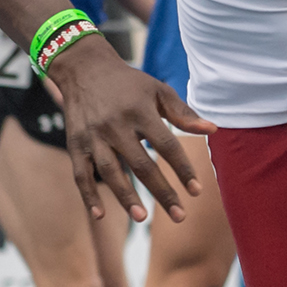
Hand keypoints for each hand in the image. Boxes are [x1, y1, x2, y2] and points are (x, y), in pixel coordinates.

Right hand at [47, 34, 216, 223]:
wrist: (84, 68)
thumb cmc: (129, 83)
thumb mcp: (158, 90)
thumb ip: (184, 113)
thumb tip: (212, 130)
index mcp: (140, 111)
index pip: (166, 145)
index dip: (183, 169)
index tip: (197, 190)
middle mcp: (116, 125)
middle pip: (141, 164)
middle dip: (161, 192)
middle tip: (180, 216)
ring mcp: (93, 136)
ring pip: (110, 172)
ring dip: (126, 197)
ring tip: (142, 218)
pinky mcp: (75, 144)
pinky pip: (80, 174)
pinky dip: (88, 195)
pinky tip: (99, 215)